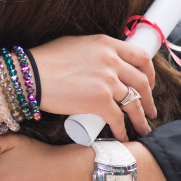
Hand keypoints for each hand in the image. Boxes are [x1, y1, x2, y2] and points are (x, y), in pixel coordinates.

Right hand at [30, 35, 154, 139]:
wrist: (30, 76)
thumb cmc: (45, 61)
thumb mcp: (76, 45)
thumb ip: (96, 52)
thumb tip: (104, 62)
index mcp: (107, 44)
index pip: (141, 56)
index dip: (149, 73)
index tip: (148, 84)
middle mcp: (112, 61)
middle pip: (141, 82)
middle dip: (149, 99)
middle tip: (150, 110)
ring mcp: (107, 82)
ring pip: (134, 103)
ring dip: (141, 119)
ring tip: (143, 128)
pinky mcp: (99, 102)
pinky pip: (118, 119)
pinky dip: (123, 130)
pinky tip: (123, 136)